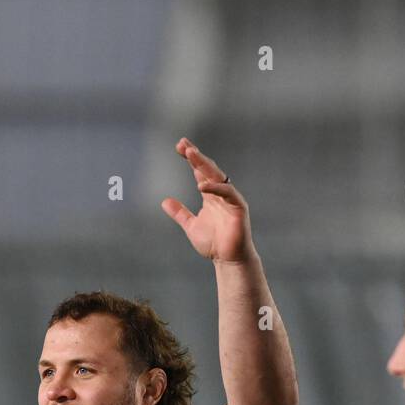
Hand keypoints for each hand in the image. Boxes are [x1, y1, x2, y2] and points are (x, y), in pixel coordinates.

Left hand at [161, 138, 254, 262]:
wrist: (228, 260)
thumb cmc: (214, 244)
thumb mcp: (191, 226)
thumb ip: (180, 213)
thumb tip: (164, 201)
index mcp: (210, 195)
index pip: (200, 171)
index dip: (190, 159)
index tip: (180, 146)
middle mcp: (221, 193)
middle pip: (208, 169)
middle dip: (196, 156)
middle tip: (183, 144)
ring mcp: (231, 199)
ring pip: (217, 176)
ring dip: (204, 164)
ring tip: (191, 154)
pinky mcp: (239, 207)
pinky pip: (227, 193)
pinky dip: (215, 188)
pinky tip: (201, 185)